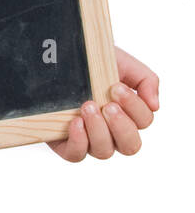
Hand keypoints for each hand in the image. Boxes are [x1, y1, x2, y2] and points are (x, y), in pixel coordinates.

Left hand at [48, 45, 158, 160]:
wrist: (58, 57)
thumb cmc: (92, 62)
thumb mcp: (122, 63)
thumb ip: (146, 79)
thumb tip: (155, 105)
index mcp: (128, 113)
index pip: (144, 121)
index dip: (134, 106)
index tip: (116, 87)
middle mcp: (112, 131)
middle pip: (130, 146)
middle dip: (121, 125)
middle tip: (108, 105)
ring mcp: (89, 139)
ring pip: (104, 151)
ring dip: (99, 130)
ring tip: (87, 106)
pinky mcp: (65, 142)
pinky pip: (76, 155)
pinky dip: (78, 141)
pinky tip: (76, 122)